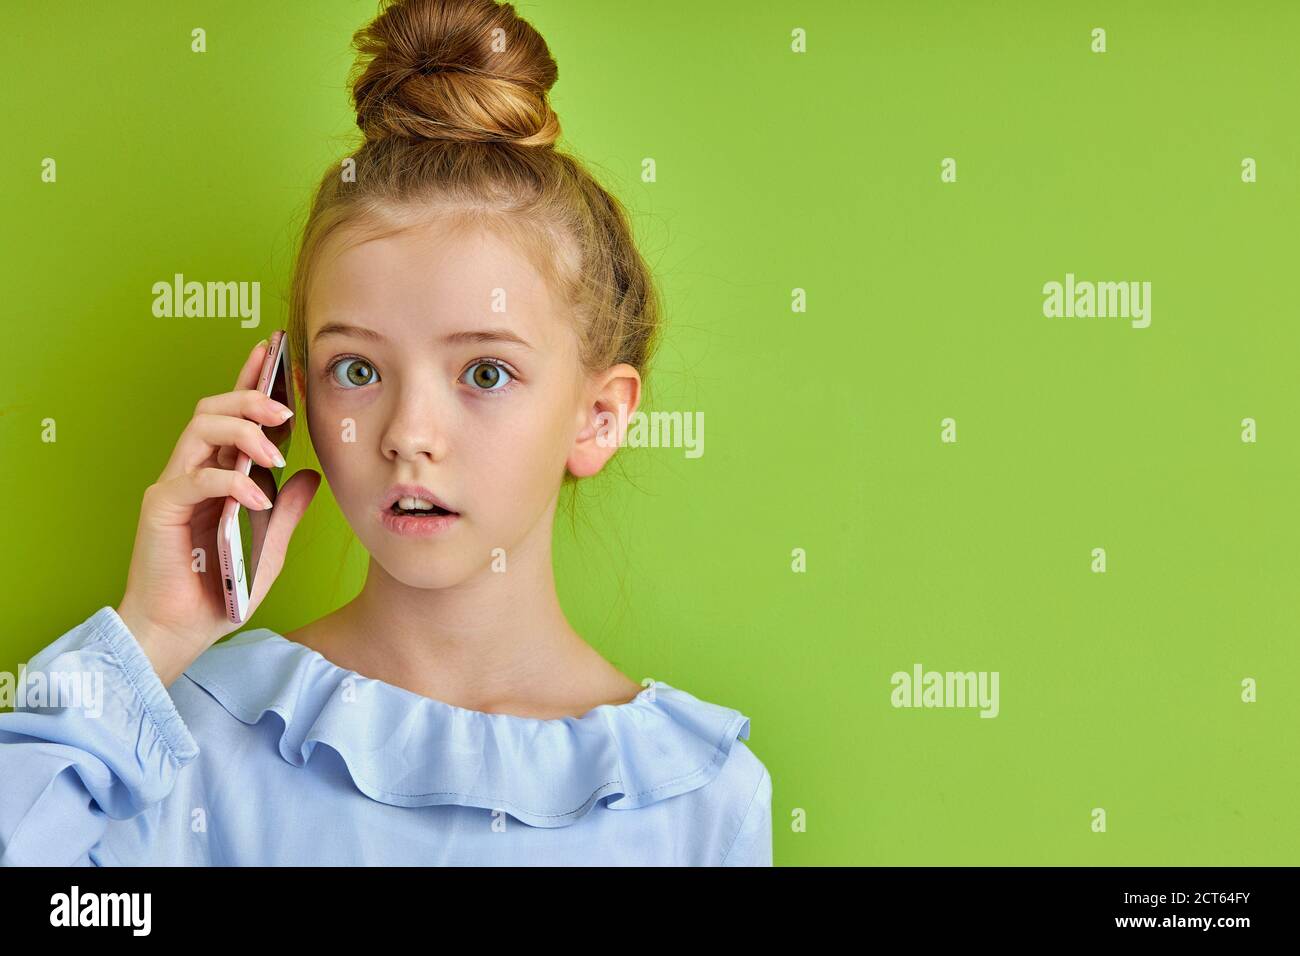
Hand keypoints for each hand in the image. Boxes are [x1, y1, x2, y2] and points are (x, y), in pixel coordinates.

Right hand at [116, 339, 320, 685]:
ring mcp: (175, 485)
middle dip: (251, 396)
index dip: (254, 380)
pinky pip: (195, 478)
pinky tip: (256, 496)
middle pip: (214, 407)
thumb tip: (309, 473)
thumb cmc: (222, 590)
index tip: (277, 351)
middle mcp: (194, 471)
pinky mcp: (162, 508)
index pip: (236, 416)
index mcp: (220, 473)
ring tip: (275, 451)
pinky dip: (230, 480)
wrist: (182, 631)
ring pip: (201, 429)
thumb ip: (288, 511)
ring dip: (242, 430)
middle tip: (287, 409)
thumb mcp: (269, 547)